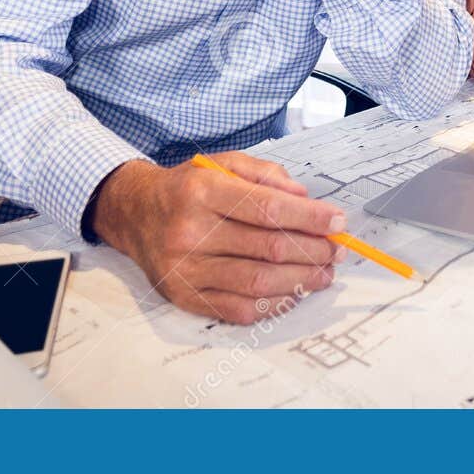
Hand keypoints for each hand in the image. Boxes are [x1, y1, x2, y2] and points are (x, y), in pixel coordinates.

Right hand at [85, 150, 346, 323]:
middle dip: (313, 250)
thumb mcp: (223, 163)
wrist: (135, 213)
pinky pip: (240, 309)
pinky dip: (274, 304)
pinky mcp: (185, 297)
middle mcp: (191, 231)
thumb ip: (267, 176)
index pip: (268, 209)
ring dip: (301, 280)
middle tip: (337, 250)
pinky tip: (294, 292)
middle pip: (268, 248)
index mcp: (203, 192)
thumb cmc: (188, 187)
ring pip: (258, 283)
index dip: (310, 217)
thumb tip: (306, 200)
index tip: (338, 221)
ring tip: (324, 273)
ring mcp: (186, 269)